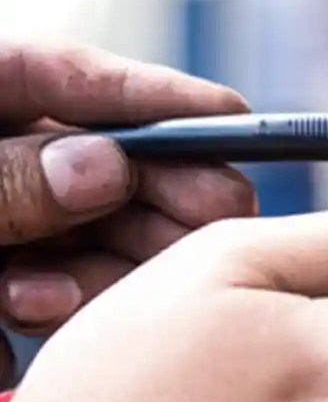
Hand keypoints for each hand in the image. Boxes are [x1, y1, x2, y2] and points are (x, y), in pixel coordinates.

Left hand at [0, 42, 255, 386]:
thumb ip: (4, 181)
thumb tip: (104, 165)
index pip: (61, 76)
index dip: (153, 94)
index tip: (231, 114)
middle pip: (94, 167)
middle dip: (156, 194)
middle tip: (221, 215)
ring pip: (83, 238)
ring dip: (105, 263)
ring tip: (88, 288)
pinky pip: (41, 299)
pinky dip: (47, 312)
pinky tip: (13, 326)